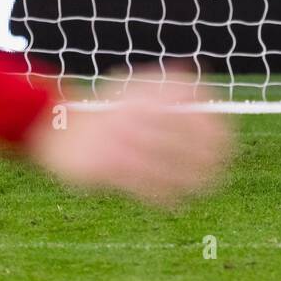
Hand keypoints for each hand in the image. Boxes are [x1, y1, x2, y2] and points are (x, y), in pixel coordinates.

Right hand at [27, 71, 232, 207]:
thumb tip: (196, 79)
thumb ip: (161, 86)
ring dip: (189, 176)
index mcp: (138, 95)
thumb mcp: (128, 91)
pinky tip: (176, 201)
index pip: (184, 104)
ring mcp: (118, 140)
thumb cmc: (103, 112)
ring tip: (206, 185)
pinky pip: (141, 184)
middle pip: (179, 135)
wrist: (53, 129)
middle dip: (206, 151)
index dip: (210, 121)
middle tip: (223, 163)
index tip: (226, 135)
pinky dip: (161, 194)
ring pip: (163, 163)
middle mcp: (130, 115)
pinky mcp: (105, 166)